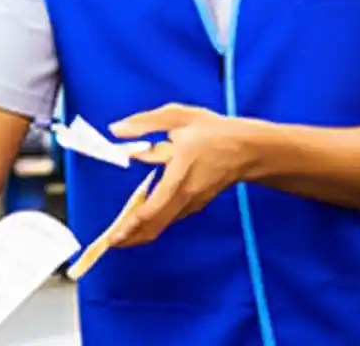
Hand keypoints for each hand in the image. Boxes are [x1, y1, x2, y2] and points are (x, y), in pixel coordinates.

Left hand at [106, 104, 259, 247]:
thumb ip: (144, 124)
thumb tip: (115, 130)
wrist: (250, 149)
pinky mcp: (196, 203)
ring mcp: (192, 203)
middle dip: (130, 237)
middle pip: (154, 226)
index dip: (129, 225)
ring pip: (162, 224)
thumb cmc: (214, 132)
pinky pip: (170, 217)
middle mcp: (185, 197)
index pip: (151, 210)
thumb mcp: (177, 117)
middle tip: (109, 242)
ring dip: (140, 232)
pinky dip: (153, 222)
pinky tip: (139, 219)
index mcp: (178, 178)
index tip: (112, 237)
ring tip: (119, 235)